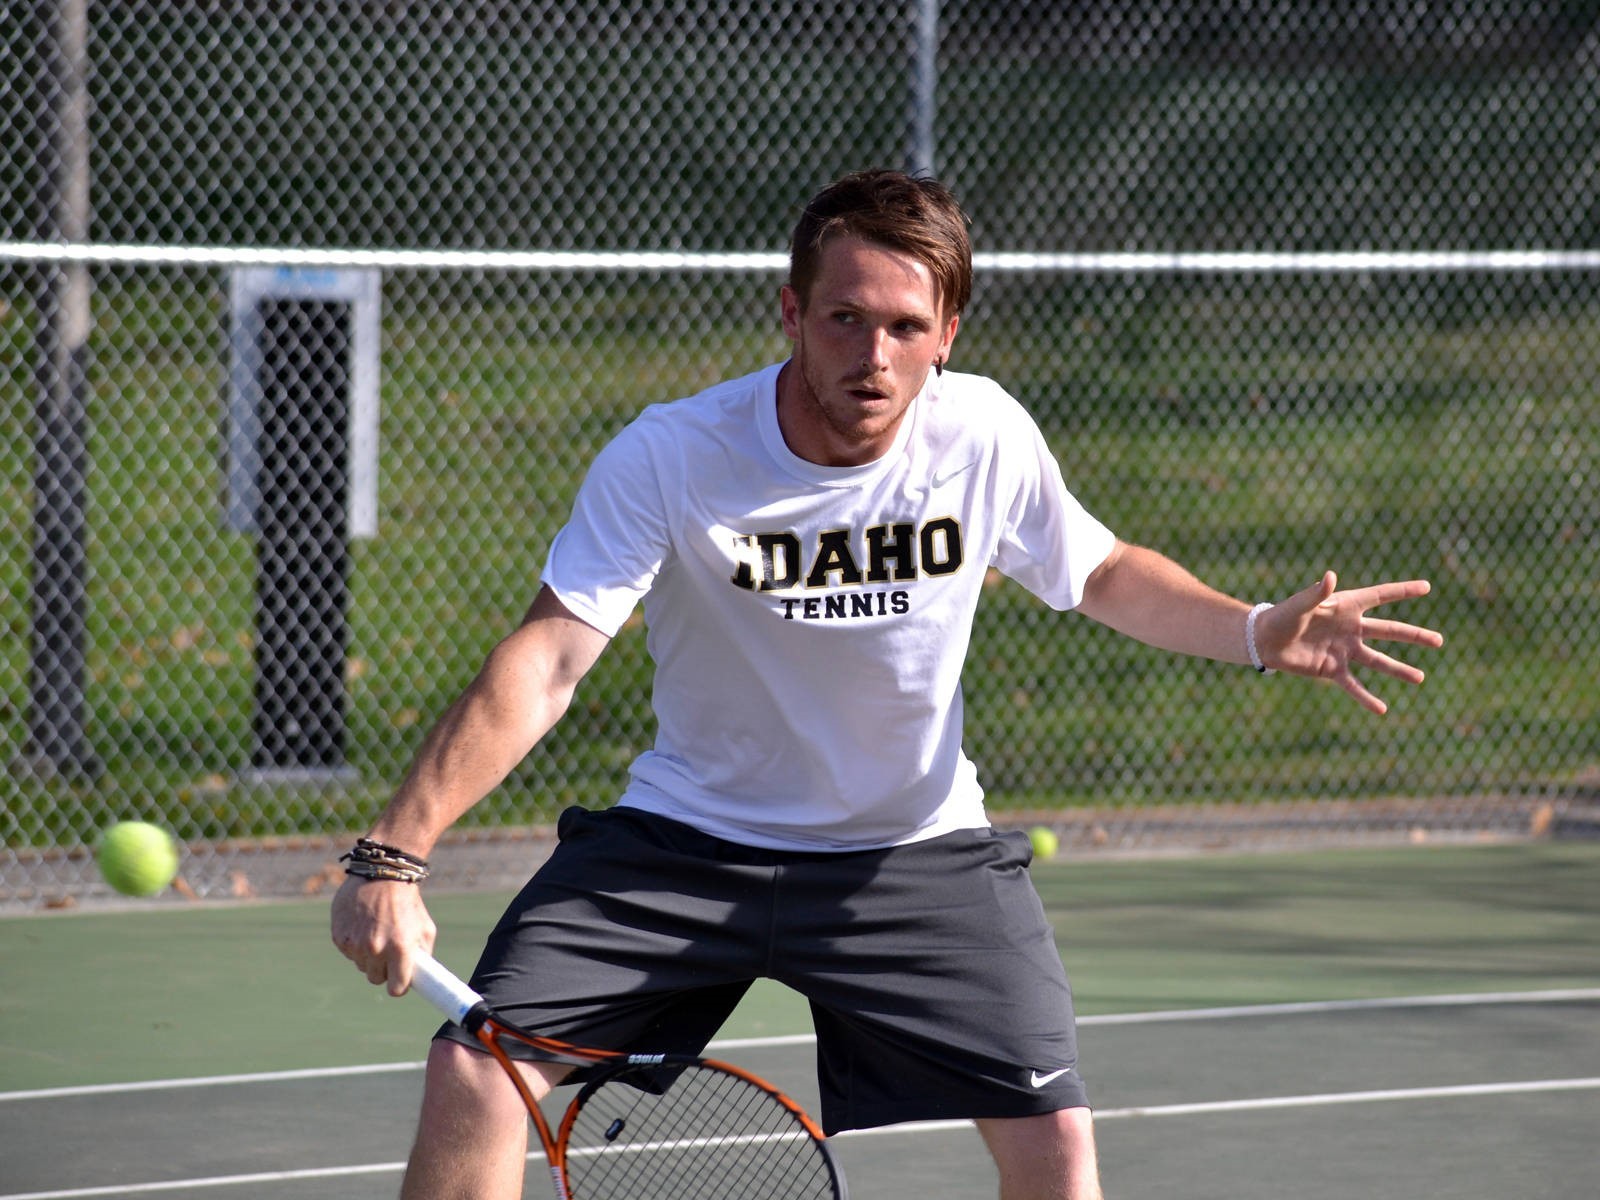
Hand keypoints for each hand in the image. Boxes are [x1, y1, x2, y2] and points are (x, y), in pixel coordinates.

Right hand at [330, 874, 437, 995]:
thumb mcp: (425, 928)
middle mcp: (375, 948)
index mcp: (399, 948)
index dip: (399, 985)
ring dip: (368, 955)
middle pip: (376, 979)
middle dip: (383, 969)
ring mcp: (354, 943)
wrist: (383, 874)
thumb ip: (422, 956)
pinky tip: (363, 924)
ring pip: (361, 965)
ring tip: (377, 931)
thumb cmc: (408, 902)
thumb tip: (417, 977)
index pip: (397, 988)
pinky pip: (348, 952)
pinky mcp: (338, 936)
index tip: (400, 979)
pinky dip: (354, 944)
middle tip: (389, 951)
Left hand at [1255, 571, 1443, 714]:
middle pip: (1389, 631)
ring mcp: (1344, 649)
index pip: (1379, 596)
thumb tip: (1330, 576)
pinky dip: (1366, 698)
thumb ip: (1316, 593)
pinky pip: (1353, 685)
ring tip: (1420, 679)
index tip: (1427, 587)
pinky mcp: (1332, 669)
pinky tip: (1382, 709)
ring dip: (1399, 670)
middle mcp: (1350, 628)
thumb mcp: (1299, 605)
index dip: (1402, 591)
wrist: (1263, 640)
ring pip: (1377, 661)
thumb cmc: (1281, 616)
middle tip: (1439, 641)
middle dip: (1414, 635)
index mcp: (1345, 606)